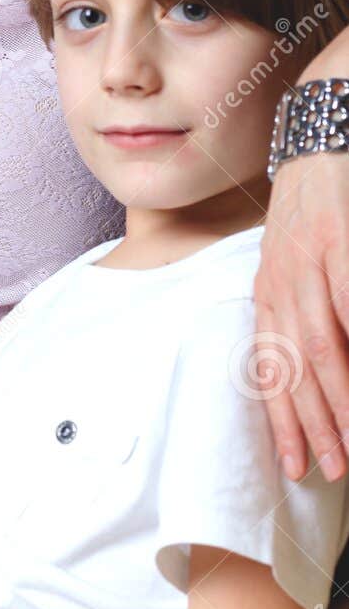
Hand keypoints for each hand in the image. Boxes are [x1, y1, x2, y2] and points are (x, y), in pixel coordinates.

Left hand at [256, 151, 348, 481]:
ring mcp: (309, 263)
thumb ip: (311, 314)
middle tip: (330, 470)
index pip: (272, 369)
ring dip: (338, 399)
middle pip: (294, 368)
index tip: (294, 467)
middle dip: (313, 426)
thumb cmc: (320, 210)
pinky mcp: (339, 241)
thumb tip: (325, 370)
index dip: (283, 422)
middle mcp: (281, 283)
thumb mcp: (301, 263)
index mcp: (269, 293)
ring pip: (323, 345)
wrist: (325, 138)